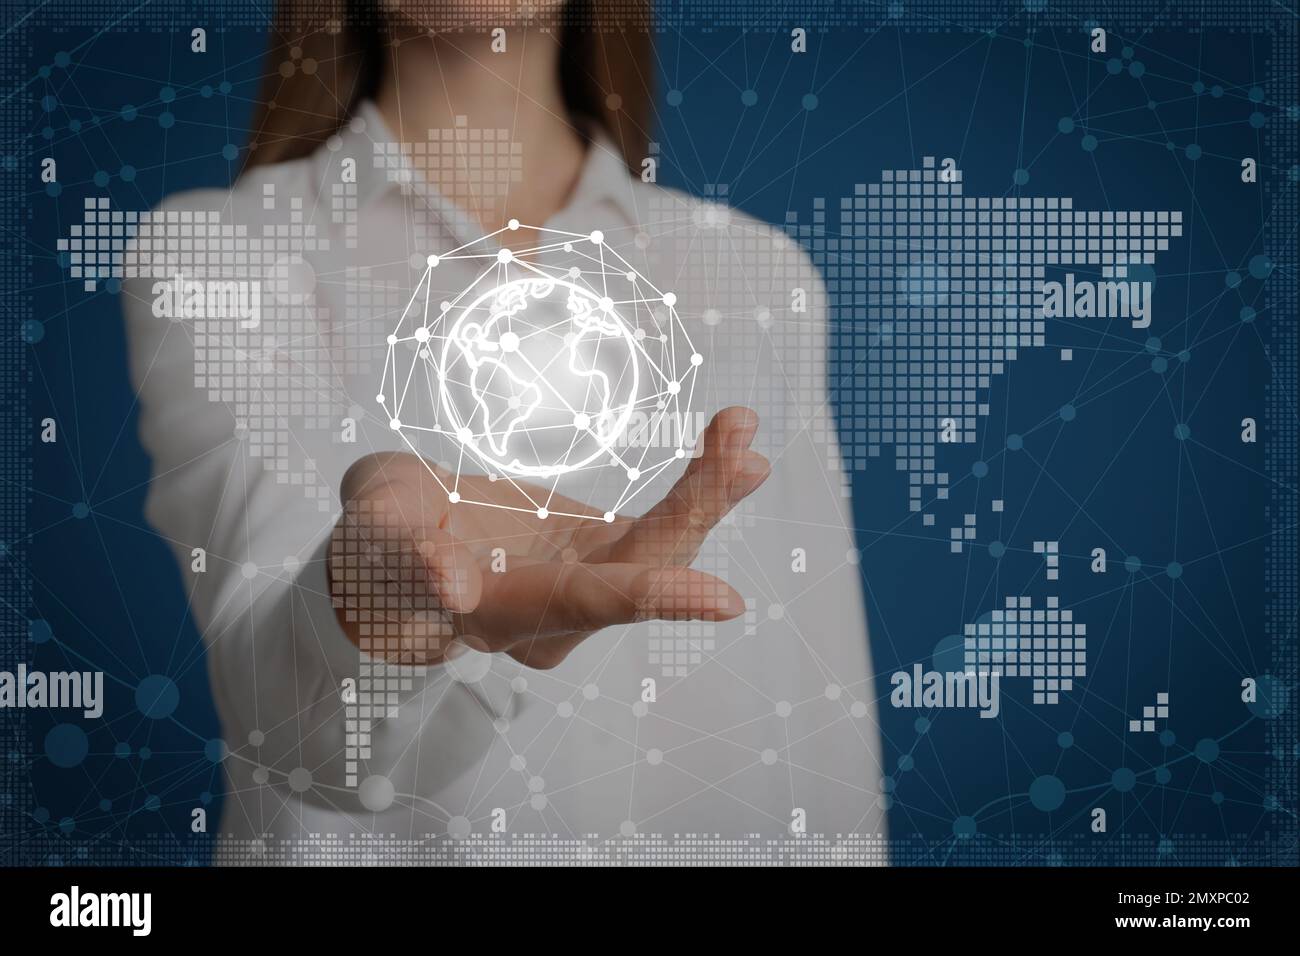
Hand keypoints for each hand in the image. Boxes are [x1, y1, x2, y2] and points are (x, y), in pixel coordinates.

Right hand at [327, 407, 769, 668]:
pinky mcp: (602, 550)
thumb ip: (410, 555)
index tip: (725, 600)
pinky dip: (699, 484)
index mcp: (506, 615)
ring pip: (663, 543)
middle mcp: (562, 611)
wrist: (399, 550)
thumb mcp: (376, 538)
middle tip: (743, 453)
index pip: (586, 604)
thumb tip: (456, 582)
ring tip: (743, 429)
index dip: (654, 597)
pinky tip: (735, 441)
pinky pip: (662, 521)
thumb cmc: (378, 544)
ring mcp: (589, 580)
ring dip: (708, 490)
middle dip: (696, 510)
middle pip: (643, 566)